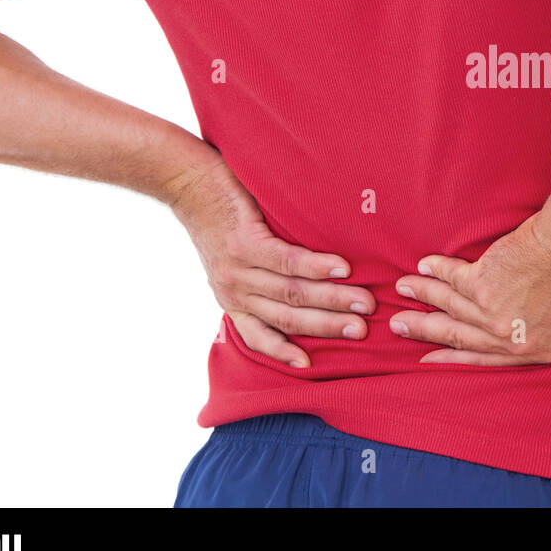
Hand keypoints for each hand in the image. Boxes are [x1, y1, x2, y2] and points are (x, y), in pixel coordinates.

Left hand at [168, 155, 373, 367]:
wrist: (186, 183)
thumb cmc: (218, 216)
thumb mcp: (230, 259)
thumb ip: (259, 278)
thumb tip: (304, 288)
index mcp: (232, 299)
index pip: (258, 336)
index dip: (283, 354)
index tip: (311, 366)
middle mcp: (233, 290)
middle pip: (287, 318)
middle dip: (328, 326)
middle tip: (363, 330)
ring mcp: (237, 268)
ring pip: (291, 292)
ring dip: (332, 299)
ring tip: (364, 301)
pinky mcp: (244, 241)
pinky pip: (286, 260)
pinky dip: (317, 266)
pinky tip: (342, 268)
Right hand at [391, 214, 550, 364]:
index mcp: (541, 349)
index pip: (491, 360)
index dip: (458, 361)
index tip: (432, 361)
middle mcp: (511, 338)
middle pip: (459, 338)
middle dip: (427, 334)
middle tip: (400, 329)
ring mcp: (494, 312)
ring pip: (448, 309)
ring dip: (422, 301)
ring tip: (401, 294)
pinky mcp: (483, 280)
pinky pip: (452, 277)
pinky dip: (436, 271)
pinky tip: (422, 265)